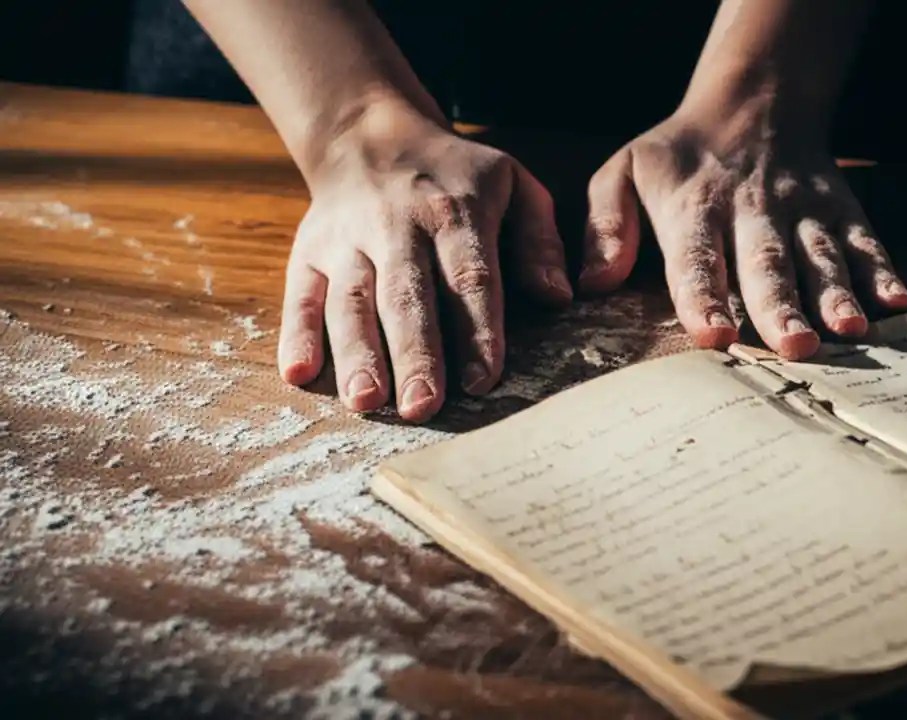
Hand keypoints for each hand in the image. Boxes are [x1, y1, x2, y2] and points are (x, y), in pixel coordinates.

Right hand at [279, 98, 570, 420]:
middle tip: (423, 407)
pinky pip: (301, 295)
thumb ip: (539, 241)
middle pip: (406, 296)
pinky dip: (296, 334)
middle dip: (414, 353)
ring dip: (357, 352)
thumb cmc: (457, 176)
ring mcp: (347, 241)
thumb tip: (558, 296)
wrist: (370, 136)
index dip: (476, 329)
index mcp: (455, 211)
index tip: (482, 379)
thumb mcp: (514, 186)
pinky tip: (299, 373)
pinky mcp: (308, 253)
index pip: (468, 276)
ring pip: (351, 300)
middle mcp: (397, 226)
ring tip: (367, 402)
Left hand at [581, 104, 906, 359]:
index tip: (712, 335)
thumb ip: (604, 227)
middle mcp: (752, 209)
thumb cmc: (677, 157)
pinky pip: (864, 239)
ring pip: (820, 254)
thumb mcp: (622, 173)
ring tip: (849, 332)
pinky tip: (897, 304)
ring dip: (835, 294)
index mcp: (694, 207)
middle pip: (767, 262)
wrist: (753, 101)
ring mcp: (803, 208)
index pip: (697, 256)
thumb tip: (592, 285)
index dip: (704, 296)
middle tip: (793, 347)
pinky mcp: (841, 207)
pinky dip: (883, 270)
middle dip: (780, 305)